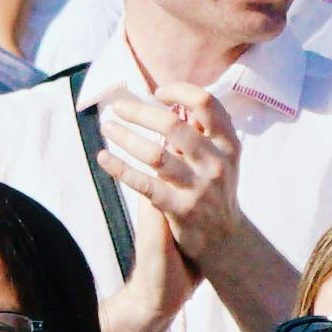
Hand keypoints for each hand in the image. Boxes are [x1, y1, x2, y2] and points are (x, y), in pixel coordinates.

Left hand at [100, 82, 242, 286]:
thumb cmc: (216, 189)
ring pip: (155, 154)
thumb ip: (204, 130)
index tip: (156, 93)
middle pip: (173, 124)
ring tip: (107, 127)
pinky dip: (120, 168)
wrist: (226, 240)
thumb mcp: (223, 158)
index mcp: (228, 145)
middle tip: (117, 107)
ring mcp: (199, 187)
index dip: (179, 90)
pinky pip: (144, 184)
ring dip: (125, 137)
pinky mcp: (180, 209)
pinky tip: (103, 157)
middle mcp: (216, 163)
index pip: (206, 103)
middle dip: (139, 112)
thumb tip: (175, 96)